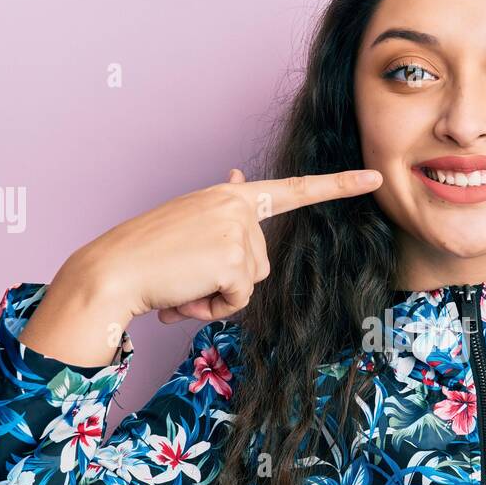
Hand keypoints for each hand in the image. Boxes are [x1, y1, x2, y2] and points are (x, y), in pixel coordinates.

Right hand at [70, 166, 383, 323]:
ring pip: (251, 284)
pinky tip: (185, 294)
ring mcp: (236, 229)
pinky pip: (239, 300)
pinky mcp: (233, 257)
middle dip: (228, 283)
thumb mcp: (188, 224)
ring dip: (217, 297)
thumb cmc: (145, 256)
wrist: (111, 271)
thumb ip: (221, 213)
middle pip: (262, 263)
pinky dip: (213, 307)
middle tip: (187, 276)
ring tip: (181, 283)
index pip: (293, 189)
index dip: (337, 186)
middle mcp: (235, 205)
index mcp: (227, 197)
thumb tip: (237, 176)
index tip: (374, 178)